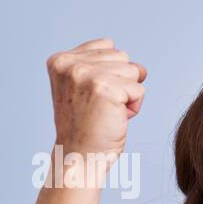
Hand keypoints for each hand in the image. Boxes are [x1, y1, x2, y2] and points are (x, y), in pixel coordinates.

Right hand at [46, 36, 146, 159]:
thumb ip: (104, 66)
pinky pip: (139, 90)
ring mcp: (86, 74)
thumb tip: (142, 68)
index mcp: (60, 60)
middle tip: (100, 107)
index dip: (110, 73)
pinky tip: (115, 118)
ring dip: (128, 95)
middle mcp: (70, 64)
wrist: (80, 157)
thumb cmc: (87, 126)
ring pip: (133, 71)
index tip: (91, 96)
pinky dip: (135, 107)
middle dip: (120, 83)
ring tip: (107, 112)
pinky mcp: (105, 88)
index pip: (107, 46)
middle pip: (122, 57)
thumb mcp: (85, 87)